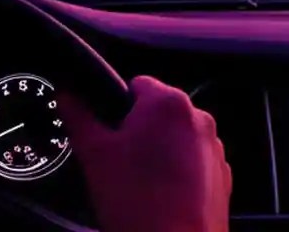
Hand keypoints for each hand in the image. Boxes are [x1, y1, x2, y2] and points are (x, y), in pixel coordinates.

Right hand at [60, 76, 230, 231]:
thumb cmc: (137, 203)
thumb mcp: (94, 154)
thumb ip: (78, 116)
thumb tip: (67, 96)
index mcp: (167, 103)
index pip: (135, 84)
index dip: (116, 108)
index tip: (107, 133)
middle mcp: (198, 119)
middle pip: (157, 112)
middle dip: (138, 132)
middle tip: (119, 163)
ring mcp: (214, 148)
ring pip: (176, 138)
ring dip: (159, 152)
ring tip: (140, 185)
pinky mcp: (222, 175)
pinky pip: (194, 163)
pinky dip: (178, 173)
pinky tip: (160, 196)